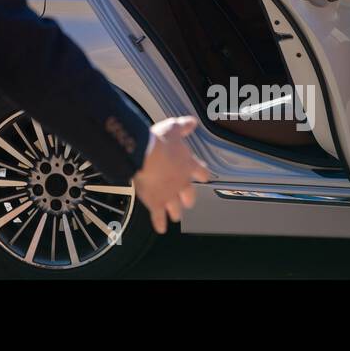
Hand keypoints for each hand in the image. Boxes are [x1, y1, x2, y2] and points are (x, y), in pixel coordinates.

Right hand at [132, 116, 212, 234]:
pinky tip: (161, 228)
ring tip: (176, 216)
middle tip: (188, 202)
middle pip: (189, 194)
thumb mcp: (173, 128)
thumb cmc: (159, 141)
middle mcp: (181, 182)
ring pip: (175, 207)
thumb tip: (192, 122)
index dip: (202, 174)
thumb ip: (184, 126)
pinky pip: (159, 216)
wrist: (146, 156)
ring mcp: (169, 194)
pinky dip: (159, 223)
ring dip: (176, 212)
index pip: (200, 171)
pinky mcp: (156, 203)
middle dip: (188, 199)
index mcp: (187, 164)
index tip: (204, 176)